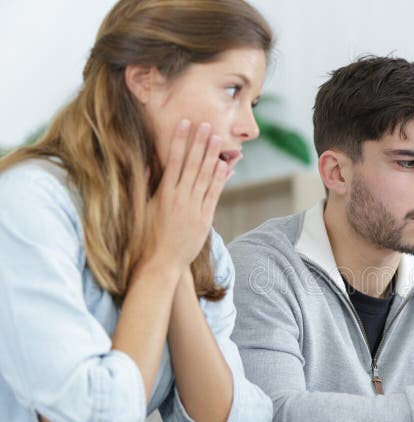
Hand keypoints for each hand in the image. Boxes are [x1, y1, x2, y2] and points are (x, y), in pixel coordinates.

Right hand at [140, 120, 228, 271]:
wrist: (161, 262)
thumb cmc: (148, 236)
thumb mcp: (143, 208)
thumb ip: (147, 185)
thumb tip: (148, 163)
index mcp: (163, 194)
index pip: (174, 161)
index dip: (180, 141)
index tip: (185, 124)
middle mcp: (180, 198)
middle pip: (192, 165)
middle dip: (199, 143)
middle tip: (207, 124)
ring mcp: (194, 209)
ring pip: (205, 177)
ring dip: (212, 156)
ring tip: (218, 139)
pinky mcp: (205, 219)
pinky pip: (214, 195)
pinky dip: (220, 180)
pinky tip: (225, 166)